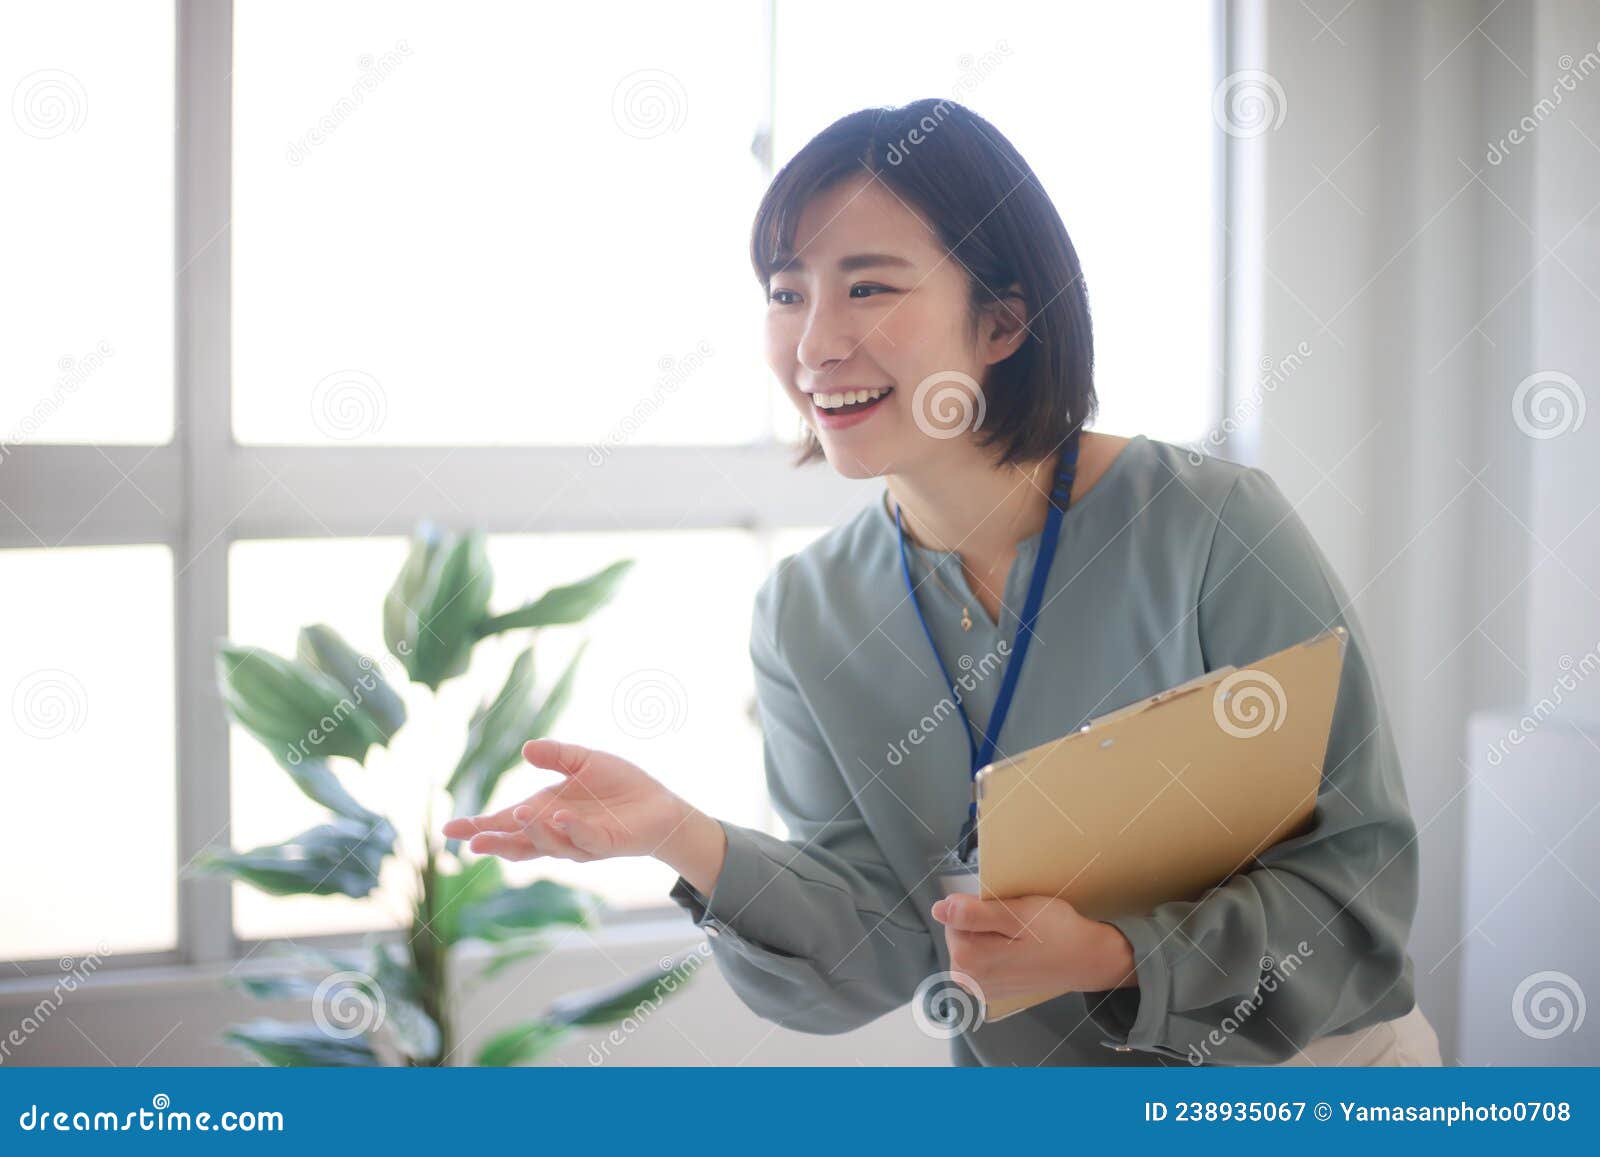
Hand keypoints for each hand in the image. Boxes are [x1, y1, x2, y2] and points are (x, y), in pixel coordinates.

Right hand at [440, 738, 715, 872]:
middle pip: (519, 843)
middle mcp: (557, 832)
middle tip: (473, 842)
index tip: (449, 830)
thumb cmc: (620, 786)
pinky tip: (558, 817)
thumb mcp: (585, 762)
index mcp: (546, 812)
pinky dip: (570, 829)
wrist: (660, 806)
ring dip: (533, 830)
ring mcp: (580, 841)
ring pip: (549, 844)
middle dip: (496, 843)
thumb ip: (557, 756)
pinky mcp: (606, 844)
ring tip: (520, 812)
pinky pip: (584, 839)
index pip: (506, 822)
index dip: (479, 827)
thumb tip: (526, 748)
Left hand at [929, 893, 1136, 1003]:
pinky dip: (996, 949)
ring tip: (1020, 937)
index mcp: (968, 960)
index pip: (953, 915)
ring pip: (970, 943)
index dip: (979, 907)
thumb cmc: (1057, 933)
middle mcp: (969, 980)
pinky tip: (1019, 950)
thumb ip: (974, 913)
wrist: (1087, 960)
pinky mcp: (991, 990)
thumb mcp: (1016, 914)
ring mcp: (980, 988)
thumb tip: (939, 909)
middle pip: (959, 931)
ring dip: (990, 935)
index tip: (1007, 914)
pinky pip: (981, 958)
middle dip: (983, 922)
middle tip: (1017, 924)